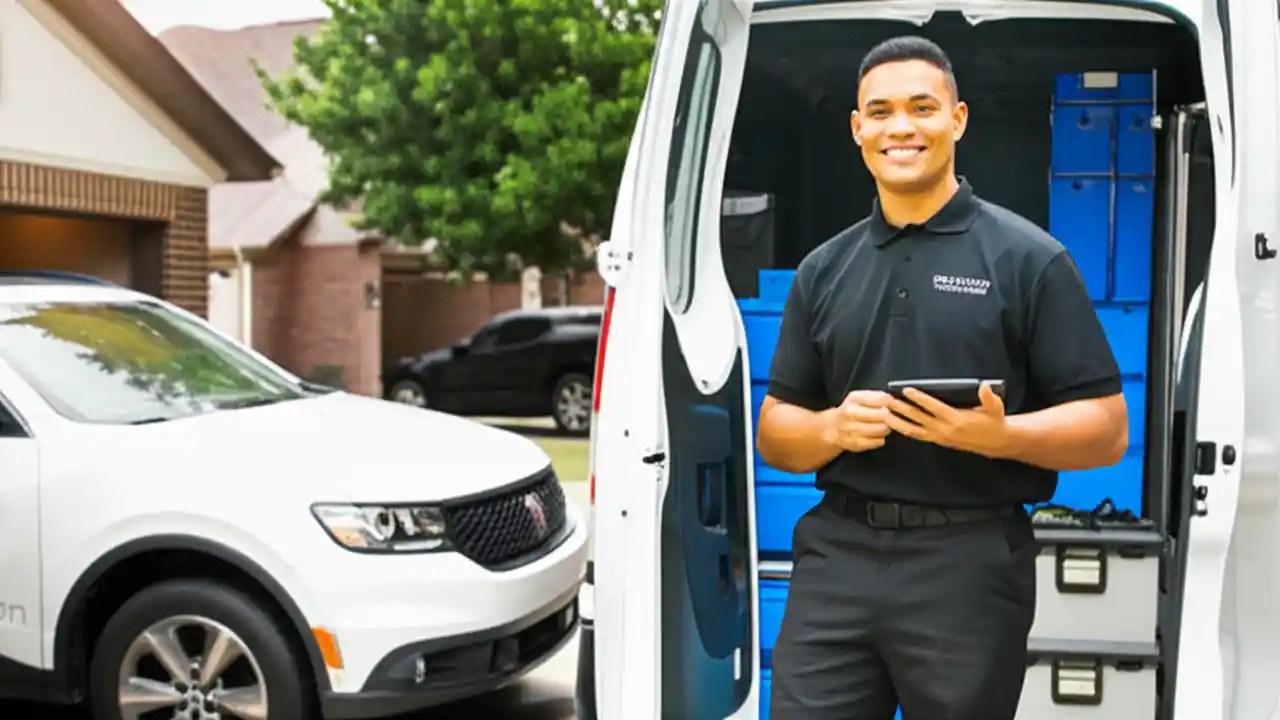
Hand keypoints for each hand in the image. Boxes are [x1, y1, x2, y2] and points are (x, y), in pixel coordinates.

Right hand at [823, 390, 892, 452]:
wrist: (831, 428)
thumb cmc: (850, 411)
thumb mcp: (859, 398)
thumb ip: (876, 396)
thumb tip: (892, 400)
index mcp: (854, 398)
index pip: (881, 399)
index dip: (892, 402)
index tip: (894, 405)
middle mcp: (850, 412)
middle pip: (883, 415)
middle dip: (889, 416)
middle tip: (887, 417)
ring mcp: (851, 429)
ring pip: (881, 429)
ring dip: (886, 428)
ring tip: (881, 426)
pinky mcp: (855, 443)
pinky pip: (878, 441)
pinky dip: (880, 438)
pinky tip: (875, 435)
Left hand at [885, 382, 1009, 457]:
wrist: (995, 442)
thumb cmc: (994, 421)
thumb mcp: (995, 408)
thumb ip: (989, 398)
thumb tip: (984, 386)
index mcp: (956, 419)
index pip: (933, 407)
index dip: (920, 398)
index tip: (906, 390)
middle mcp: (945, 429)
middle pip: (918, 418)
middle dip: (901, 409)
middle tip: (887, 400)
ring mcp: (940, 437)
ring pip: (915, 430)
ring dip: (898, 422)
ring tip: (884, 414)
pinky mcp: (939, 441)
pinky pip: (918, 436)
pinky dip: (906, 430)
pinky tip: (894, 425)